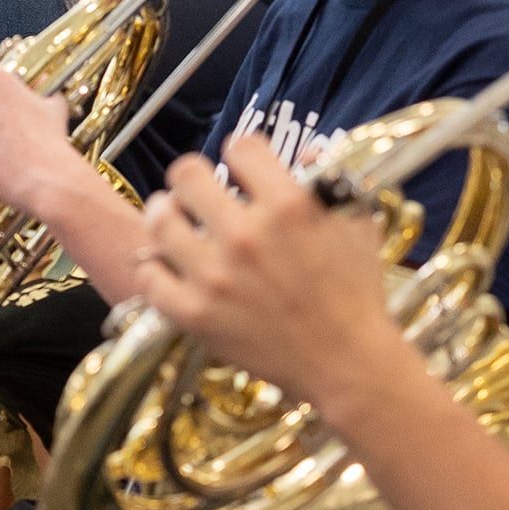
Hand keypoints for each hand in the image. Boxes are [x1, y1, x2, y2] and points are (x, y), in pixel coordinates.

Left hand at [133, 132, 398, 414]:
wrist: (347, 363)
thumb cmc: (356, 294)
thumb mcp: (358, 224)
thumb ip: (331, 180)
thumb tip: (306, 150)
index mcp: (289, 206)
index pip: (241, 146)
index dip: (241, 152)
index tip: (240, 166)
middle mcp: (246, 235)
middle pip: (186, 174)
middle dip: (192, 178)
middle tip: (195, 191)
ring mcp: (215, 276)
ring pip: (159, 221)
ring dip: (165, 214)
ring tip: (172, 219)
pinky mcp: (195, 314)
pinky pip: (150, 276)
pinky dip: (154, 266)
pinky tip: (167, 264)